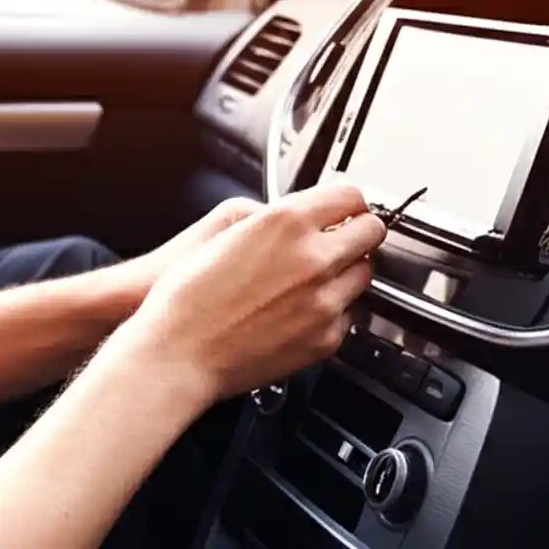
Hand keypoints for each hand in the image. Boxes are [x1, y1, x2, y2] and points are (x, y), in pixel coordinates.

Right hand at [116, 184, 386, 401]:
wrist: (177, 353)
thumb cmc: (188, 296)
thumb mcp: (227, 229)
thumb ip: (276, 216)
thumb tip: (304, 214)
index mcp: (287, 223)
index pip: (350, 195)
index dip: (349, 200)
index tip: (347, 206)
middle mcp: (313, 259)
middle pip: (371, 231)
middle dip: (359, 231)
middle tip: (346, 236)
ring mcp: (324, 301)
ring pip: (364, 274)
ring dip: (347, 270)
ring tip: (319, 275)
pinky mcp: (325, 337)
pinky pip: (347, 313)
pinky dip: (333, 308)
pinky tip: (304, 308)